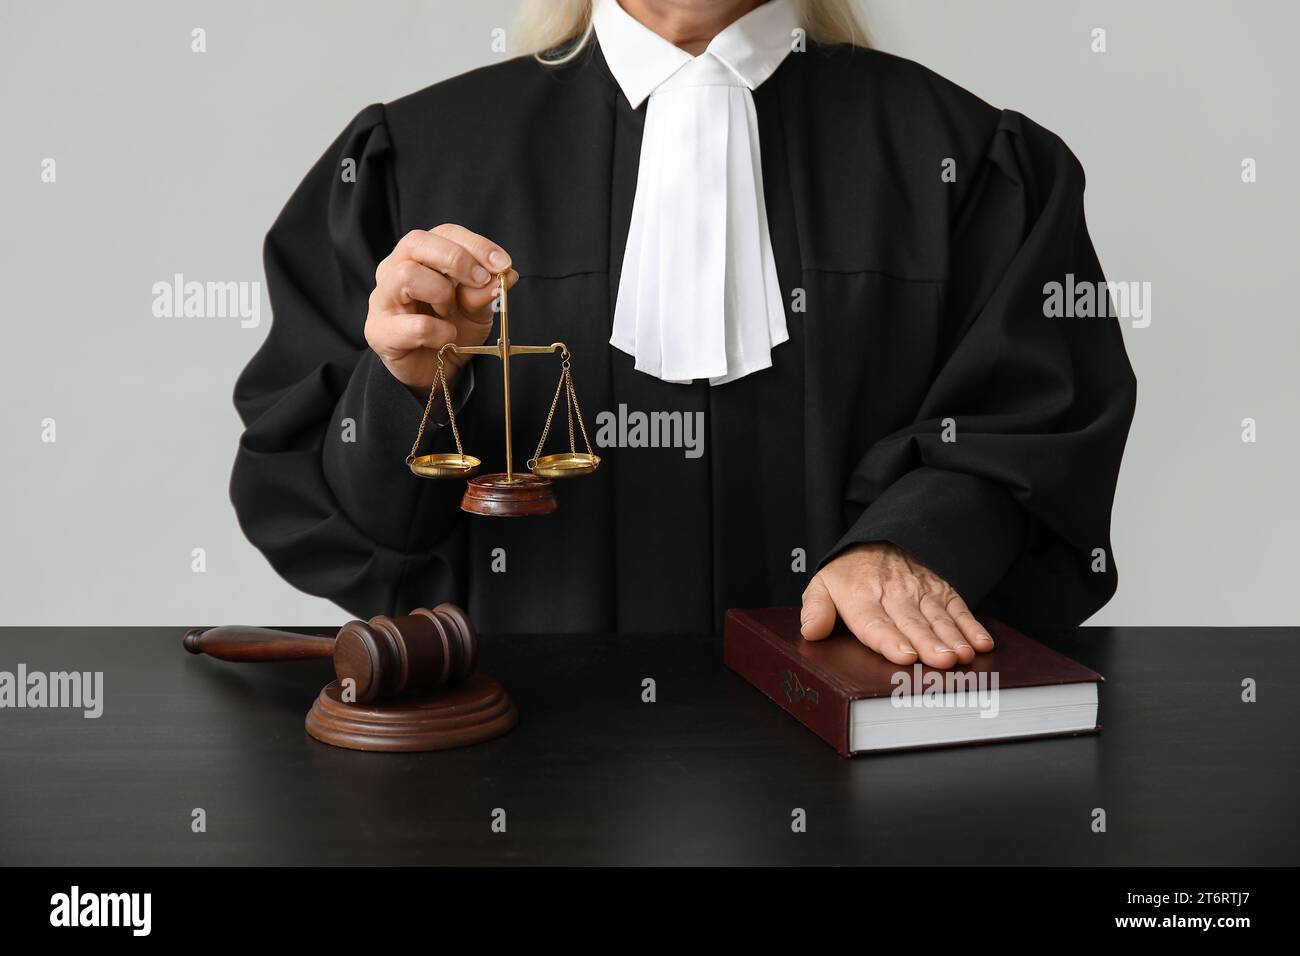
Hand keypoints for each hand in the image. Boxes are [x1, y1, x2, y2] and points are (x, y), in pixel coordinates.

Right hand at [366, 224, 518, 396]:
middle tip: (481, 280)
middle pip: (416, 242)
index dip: (475, 244)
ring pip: (406, 275)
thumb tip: (506, 274)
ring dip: (441, 293)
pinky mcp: (380, 330)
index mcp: (421, 256)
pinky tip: (445, 339)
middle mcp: (395, 269)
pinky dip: (440, 332)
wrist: (434, 373)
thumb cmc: (451, 330)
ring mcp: (383, 298)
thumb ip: (486, 291)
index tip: (502, 264)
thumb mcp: (477, 309)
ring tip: (450, 313)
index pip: (444, 233)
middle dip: (456, 259)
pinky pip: (415, 325)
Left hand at [800, 542, 993, 666]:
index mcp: (860, 596)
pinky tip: (981, 643)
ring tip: (962, 656)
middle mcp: (892, 594)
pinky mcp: (940, 590)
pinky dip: (972, 625)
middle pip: (911, 623)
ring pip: (937, 617)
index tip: (905, 656)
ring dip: (953, 637)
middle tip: (942, 661)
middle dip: (928, 643)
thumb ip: (815, 609)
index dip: (890, 640)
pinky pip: (958, 608)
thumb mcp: (822, 586)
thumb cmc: (849, 576)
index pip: (874, 622)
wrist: (878, 541)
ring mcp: (920, 591)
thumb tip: (811, 631)